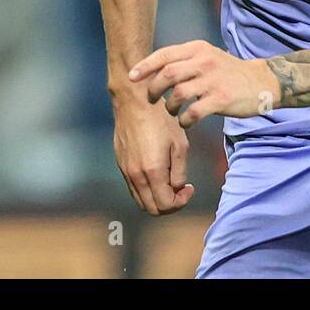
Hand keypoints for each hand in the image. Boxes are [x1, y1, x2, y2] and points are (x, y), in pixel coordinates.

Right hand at [112, 93, 193, 215]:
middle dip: (169, 204)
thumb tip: (177, 188)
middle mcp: (135, 176)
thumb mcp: (180, 144)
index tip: (189, 187)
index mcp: (151, 172)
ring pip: (140, 199)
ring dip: (156, 198)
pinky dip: (146, 188)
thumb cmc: (161, 119)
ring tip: (170, 181)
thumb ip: (179, 172)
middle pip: (151, 208)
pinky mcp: (120, 163)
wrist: (135, 100)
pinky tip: (157, 171)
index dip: (181, 202)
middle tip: (181, 189)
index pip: (165, 205)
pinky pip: (133, 186)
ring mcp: (125, 170)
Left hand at [130, 40, 281, 128]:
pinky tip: (186, 122)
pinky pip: (193, 112)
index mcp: (198, 49)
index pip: (165, 54)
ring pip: (178, 93)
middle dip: (154, 88)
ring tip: (171, 111)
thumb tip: (155, 70)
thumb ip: (186, 60)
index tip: (131, 76)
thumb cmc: (229, 72)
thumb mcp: (208, 57)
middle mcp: (204, 61)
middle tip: (152, 99)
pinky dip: (185, 120)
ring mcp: (213, 80)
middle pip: (168, 74)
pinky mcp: (221, 98)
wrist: (262, 82)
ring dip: (169, 106)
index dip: (145, 66)